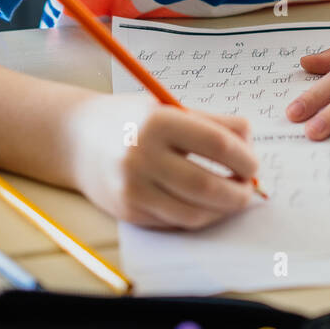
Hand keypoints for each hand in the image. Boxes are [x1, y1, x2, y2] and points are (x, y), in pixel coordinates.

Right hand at [66, 92, 258, 228]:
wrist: (76, 138)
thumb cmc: (131, 119)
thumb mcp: (167, 107)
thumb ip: (210, 123)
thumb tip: (250, 144)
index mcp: (157, 121)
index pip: (218, 144)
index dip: (245, 157)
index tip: (254, 164)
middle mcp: (142, 156)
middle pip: (208, 185)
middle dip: (239, 192)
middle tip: (249, 187)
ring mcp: (133, 188)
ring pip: (194, 212)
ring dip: (222, 210)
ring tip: (232, 198)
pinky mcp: (129, 212)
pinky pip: (175, 222)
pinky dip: (198, 216)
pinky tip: (207, 206)